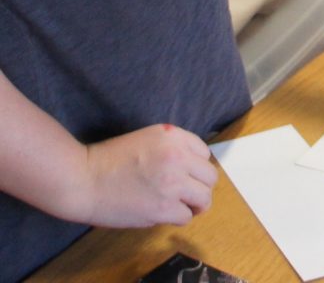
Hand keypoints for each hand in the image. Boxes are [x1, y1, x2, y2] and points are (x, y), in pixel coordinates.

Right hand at [75, 124, 216, 227]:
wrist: (83, 179)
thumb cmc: (110, 159)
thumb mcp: (148, 138)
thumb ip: (173, 147)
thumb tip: (192, 167)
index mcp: (174, 136)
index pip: (204, 153)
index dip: (195, 167)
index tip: (186, 175)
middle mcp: (178, 157)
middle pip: (210, 176)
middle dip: (200, 186)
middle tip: (188, 194)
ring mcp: (172, 183)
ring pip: (204, 198)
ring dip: (195, 204)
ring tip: (183, 207)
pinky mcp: (163, 208)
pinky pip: (186, 216)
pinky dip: (179, 218)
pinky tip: (166, 214)